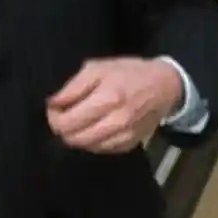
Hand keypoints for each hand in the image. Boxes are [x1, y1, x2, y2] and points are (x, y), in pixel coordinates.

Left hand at [46, 57, 182, 152]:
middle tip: (64, 114)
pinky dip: (92, 141)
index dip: (53, 117)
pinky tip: (94, 127)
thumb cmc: (128, 73)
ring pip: (85, 146)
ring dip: (76, 135)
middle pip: (74, 138)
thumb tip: (53, 103)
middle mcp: (116, 121)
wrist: (164, 86)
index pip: (67, 122)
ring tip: (79, 120)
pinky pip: (100, 150)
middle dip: (63, 127)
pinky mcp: (129, 145)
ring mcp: (123, 136)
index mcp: (107, 98)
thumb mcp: (99, 68)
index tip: (54, 107)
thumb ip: (74, 87)